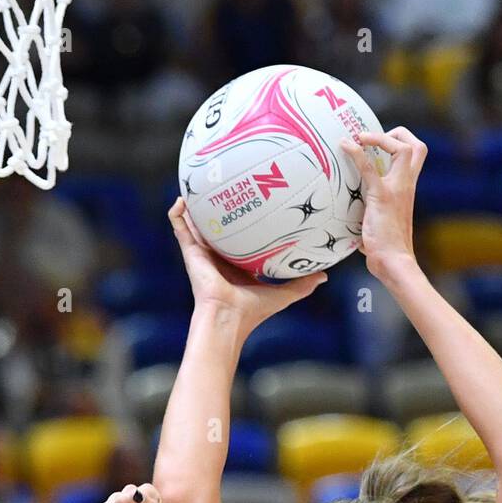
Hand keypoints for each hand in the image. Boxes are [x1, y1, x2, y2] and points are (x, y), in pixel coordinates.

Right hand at [168, 198, 325, 332]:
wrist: (228, 317)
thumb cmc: (253, 311)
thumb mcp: (283, 293)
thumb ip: (302, 284)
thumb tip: (324, 275)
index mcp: (236, 265)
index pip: (237, 240)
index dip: (242, 223)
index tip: (249, 203)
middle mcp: (218, 257)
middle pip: (216, 228)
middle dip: (217, 209)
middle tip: (223, 186)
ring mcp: (202, 254)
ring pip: (195, 224)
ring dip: (194, 206)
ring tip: (196, 185)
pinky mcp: (190, 253)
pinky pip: (180, 228)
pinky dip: (177, 214)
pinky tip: (181, 199)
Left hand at [339, 127, 425, 276]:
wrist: (393, 262)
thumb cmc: (386, 249)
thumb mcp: (381, 224)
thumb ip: (374, 217)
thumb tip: (357, 231)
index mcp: (408, 189)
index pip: (416, 156)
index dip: (399, 142)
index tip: (376, 145)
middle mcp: (406, 185)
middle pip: (418, 147)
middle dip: (398, 133)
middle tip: (374, 138)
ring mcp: (396, 189)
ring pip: (403, 149)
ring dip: (380, 137)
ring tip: (359, 138)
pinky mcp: (381, 197)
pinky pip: (369, 168)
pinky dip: (356, 153)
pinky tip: (344, 146)